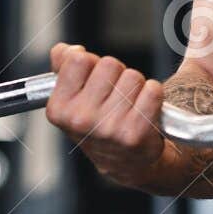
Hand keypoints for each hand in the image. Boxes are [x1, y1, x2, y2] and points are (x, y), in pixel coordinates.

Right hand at [45, 44, 165, 183]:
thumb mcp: (71, 98)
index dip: (92, 63)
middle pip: (110, 64)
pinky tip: (145, 110)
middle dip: (116, 74)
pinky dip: (153, 94)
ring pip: (133, 76)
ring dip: (135, 85)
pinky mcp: (135, 134)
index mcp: (59, 109)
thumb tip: (65, 51)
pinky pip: (153, 90)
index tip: (94, 80)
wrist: (125, 162)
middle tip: (114, 95)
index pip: (80, 59)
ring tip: (129, 105)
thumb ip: (63, 66)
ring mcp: (108, 129)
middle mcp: (80, 121)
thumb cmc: (97, 122)